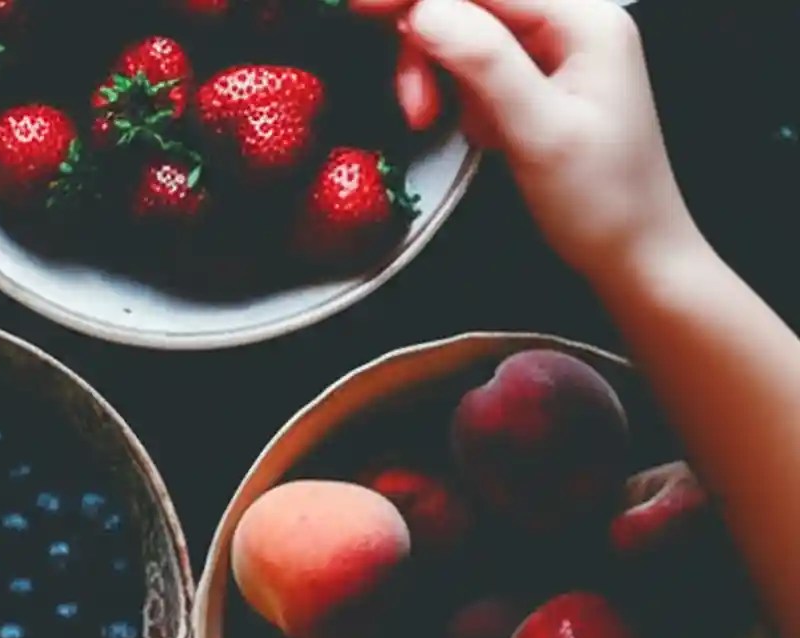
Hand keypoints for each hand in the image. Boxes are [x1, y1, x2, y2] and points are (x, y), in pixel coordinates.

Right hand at [358, 0, 700, 281]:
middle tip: (413, 106)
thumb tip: (423, 7)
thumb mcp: (539, 132)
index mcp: (584, 19)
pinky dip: (458, 92)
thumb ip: (484, 62)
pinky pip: (477, 63)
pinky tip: (476, 132)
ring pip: (466, 32)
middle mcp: (572, 20)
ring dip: (437, 73)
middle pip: (471, 2)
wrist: (637, 255)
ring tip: (434, 124)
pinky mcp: (538, 78)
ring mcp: (556, 49)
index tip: (358, 8)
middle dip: (426, 45)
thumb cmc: (602, 200)